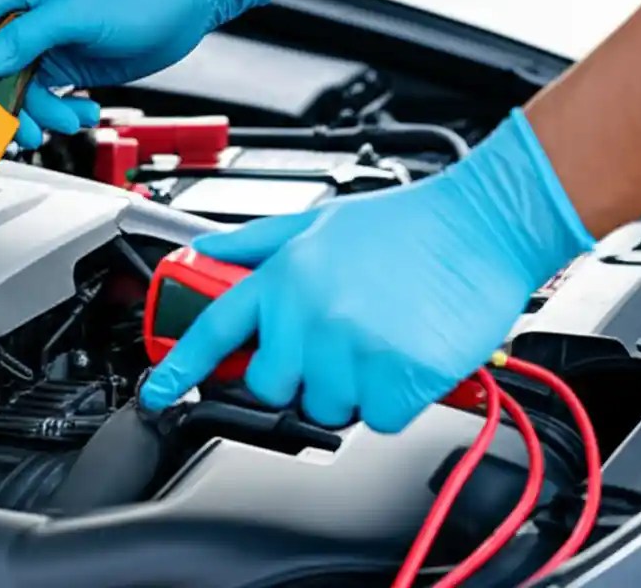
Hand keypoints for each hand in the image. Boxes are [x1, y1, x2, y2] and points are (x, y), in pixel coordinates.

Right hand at [0, 0, 271, 147]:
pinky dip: (59, 114)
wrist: (184, 4)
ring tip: (64, 120)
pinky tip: (81, 113)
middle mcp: (24, 18)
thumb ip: (26, 39)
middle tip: (3, 129)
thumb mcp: (75, 14)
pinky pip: (44, 100)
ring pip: (16, 93)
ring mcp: (44, 44)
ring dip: (37, 115)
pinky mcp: (64, 67)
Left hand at [139, 109, 593, 432]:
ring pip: (329, 407)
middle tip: (335, 346)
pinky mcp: (396, 375)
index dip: (180, 368)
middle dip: (298, 378)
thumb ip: (255, 244)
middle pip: (270, 387)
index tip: (157, 393)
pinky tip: (408, 356)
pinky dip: (397, 399)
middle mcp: (307, 315)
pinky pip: (381, 418)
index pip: (213, 331)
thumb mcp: (316, 222)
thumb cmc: (407, 224)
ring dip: (353, 388)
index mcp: (281, 278)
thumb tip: (206, 248)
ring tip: (380, 339)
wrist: (482, 225)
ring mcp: (351, 347)